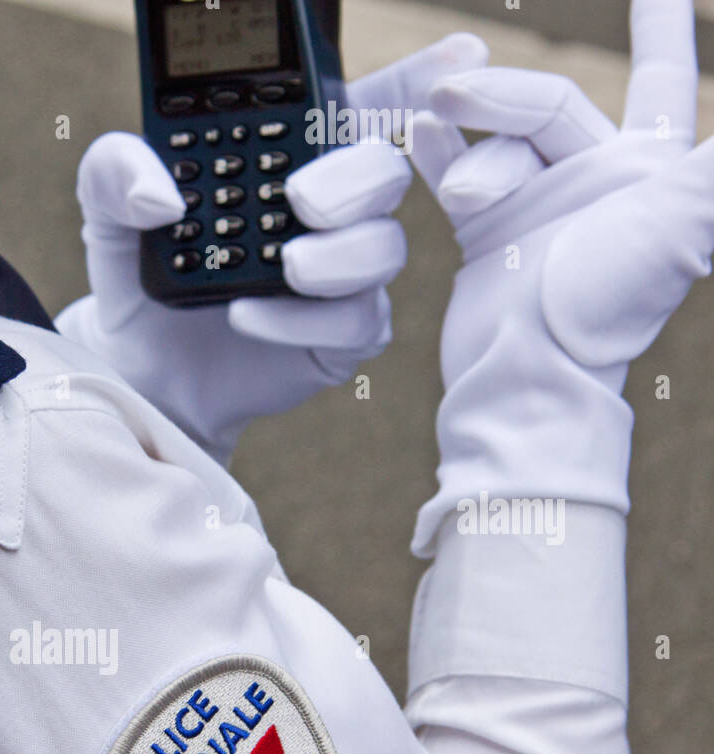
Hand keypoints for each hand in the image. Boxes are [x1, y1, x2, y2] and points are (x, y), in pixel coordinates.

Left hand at [54, 35, 489, 461]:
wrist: (137, 370)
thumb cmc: (139, 276)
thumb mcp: (108, 211)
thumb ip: (115, 169)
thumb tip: (158, 194)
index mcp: (292, 158)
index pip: (363, 108)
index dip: (417, 80)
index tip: (458, 59)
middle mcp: (331, 211)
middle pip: (386, 169)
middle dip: (356, 177)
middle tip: (300, 199)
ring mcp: (342, 277)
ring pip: (385, 248)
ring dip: (339, 254)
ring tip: (283, 266)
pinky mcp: (338, 338)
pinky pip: (354, 322)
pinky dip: (301, 320)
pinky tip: (246, 315)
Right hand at [408, 0, 713, 551]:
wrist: (526, 372)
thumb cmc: (607, 307)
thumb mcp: (686, 220)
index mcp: (646, 169)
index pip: (662, 76)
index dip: (662, 25)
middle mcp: (594, 181)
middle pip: (547, 104)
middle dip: (501, 97)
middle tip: (449, 97)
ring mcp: (538, 206)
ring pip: (499, 143)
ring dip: (470, 150)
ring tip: (451, 179)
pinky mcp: (488, 235)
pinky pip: (457, 172)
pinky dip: (436, 150)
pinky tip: (415, 129)